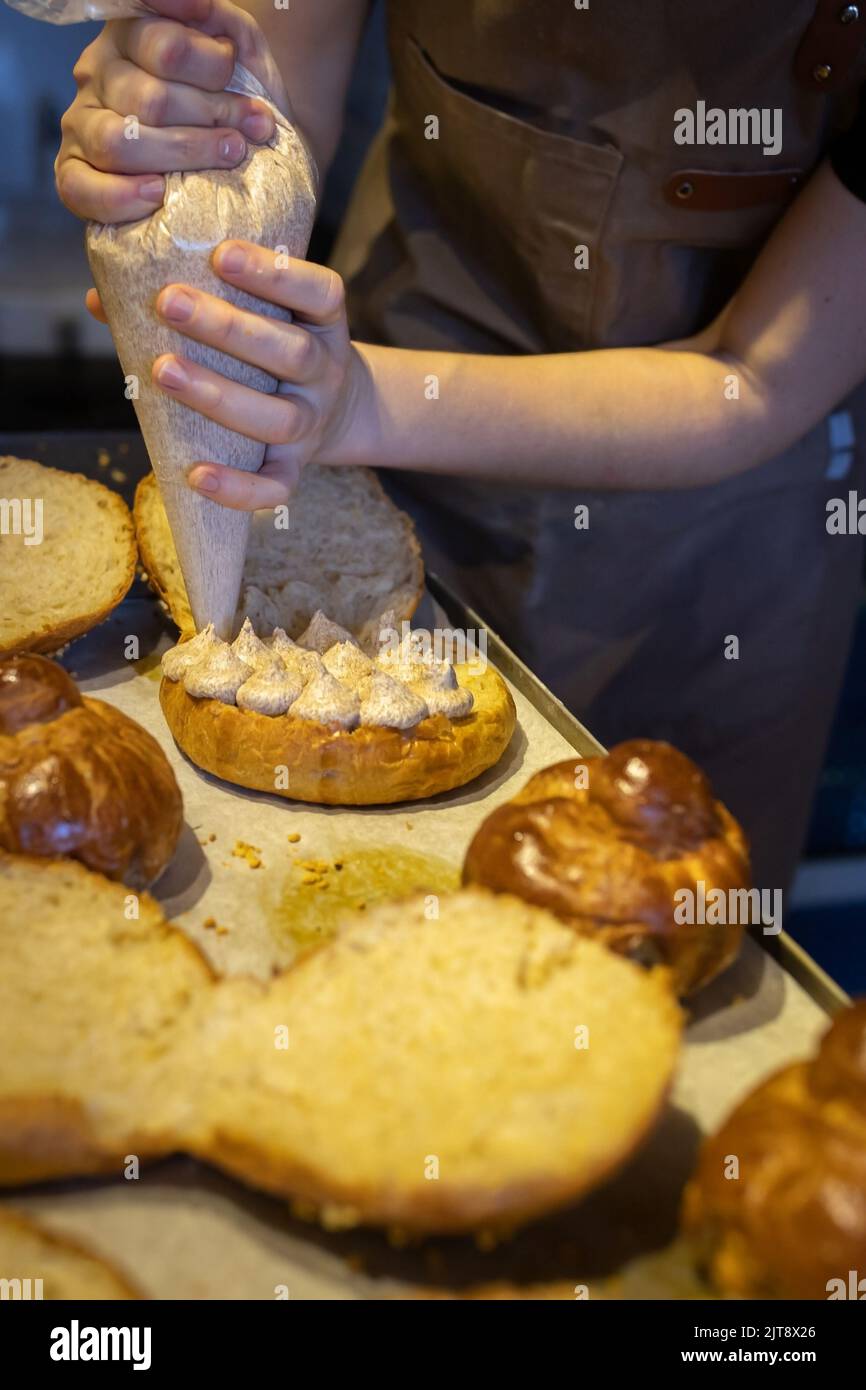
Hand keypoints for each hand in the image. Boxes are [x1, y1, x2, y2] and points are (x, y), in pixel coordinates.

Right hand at [56, 0, 286, 223]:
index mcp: (127, 35)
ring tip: (226, 157)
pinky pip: (81, 188)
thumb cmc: (230, 98)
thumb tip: (197, 5)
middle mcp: (96, 74)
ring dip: (183, 154)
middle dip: (212, 117)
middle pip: (150, 99)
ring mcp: (80, 124)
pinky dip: (121, 196)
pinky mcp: (72, 172)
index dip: (211, 64)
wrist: (230, 153)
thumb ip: (215, 17)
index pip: (164, 45)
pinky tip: (159, 194)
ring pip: (118, 142)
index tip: (237, 71)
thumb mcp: (235, 44)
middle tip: (250, 129)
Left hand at [88, 241, 361, 508]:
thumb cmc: (275, 348)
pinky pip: (275, 486)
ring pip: (277, 418)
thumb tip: (103, 298)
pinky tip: (195, 475)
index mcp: (324, 324)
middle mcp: (325, 373)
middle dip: (228, 328)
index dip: (276, 274)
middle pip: (291, 352)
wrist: (339, 411)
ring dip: (219, 395)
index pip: (318, 292)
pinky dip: (239, 488)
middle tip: (168, 302)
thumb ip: (200, 295)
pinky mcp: (296, 467)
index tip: (221, 254)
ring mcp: (313, 424)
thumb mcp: (265, 313)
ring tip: (163, 371)